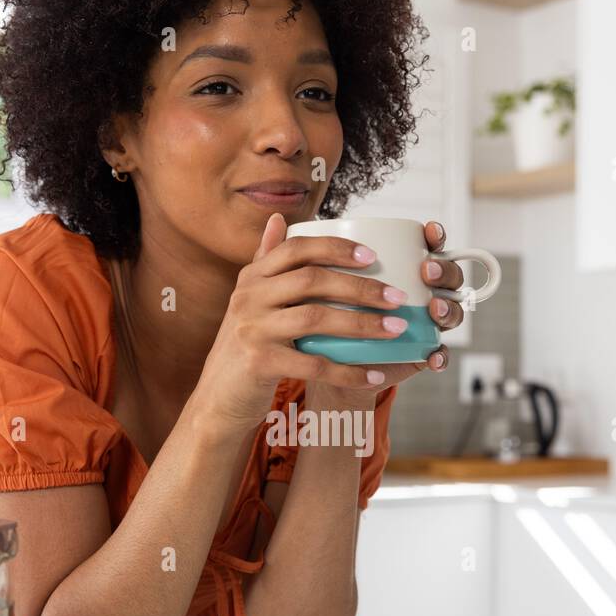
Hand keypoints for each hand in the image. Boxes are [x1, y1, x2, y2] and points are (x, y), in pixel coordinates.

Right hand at [195, 214, 453, 434]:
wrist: (219, 397)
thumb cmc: (246, 347)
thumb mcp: (250, 301)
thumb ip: (265, 261)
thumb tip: (278, 218)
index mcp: (252, 277)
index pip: (297, 249)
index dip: (335, 248)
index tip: (372, 255)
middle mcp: (248, 297)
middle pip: (312, 280)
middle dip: (360, 286)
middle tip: (396, 297)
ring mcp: (252, 329)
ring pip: (316, 318)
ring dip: (362, 324)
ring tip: (395, 329)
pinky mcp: (259, 362)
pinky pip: (313, 365)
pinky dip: (347, 372)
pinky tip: (373, 375)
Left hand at [302, 220, 463, 398]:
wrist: (324, 365)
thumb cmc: (317, 319)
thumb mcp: (308, 287)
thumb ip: (297, 257)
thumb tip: (275, 218)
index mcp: (400, 269)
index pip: (426, 247)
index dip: (435, 237)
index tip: (429, 232)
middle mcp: (416, 294)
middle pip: (445, 277)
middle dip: (444, 270)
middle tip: (427, 271)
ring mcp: (420, 325)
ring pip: (449, 312)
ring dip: (447, 308)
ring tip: (434, 309)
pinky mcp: (417, 355)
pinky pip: (438, 353)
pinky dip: (440, 355)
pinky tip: (433, 357)